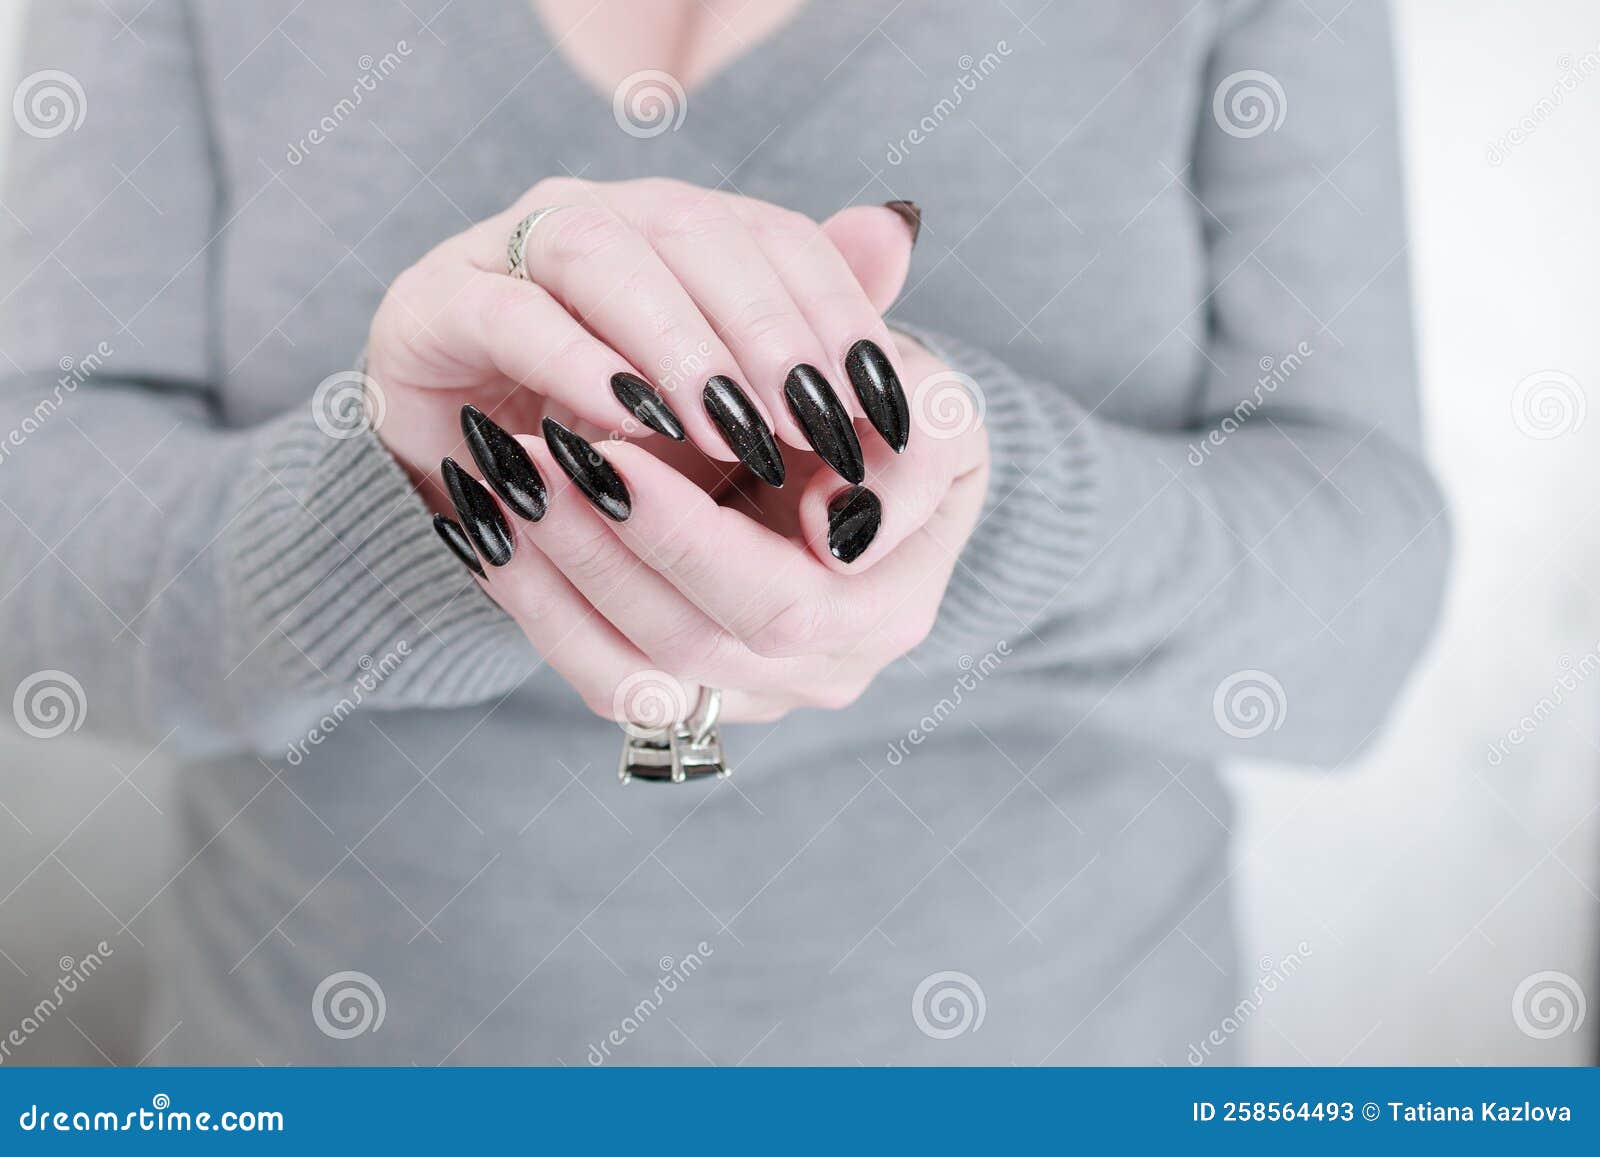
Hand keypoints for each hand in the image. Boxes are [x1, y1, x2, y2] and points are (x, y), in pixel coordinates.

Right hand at [364, 178, 917, 516]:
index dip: (838, 314)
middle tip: (817, 426)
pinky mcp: (435, 305)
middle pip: (698, 233)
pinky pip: (510, 315)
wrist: (486, 486)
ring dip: (678, 344)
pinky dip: (575, 364)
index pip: (778, 238)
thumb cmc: (624, 444)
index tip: (881, 405)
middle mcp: (600, 216)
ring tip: (732, 431)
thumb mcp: (734, 412)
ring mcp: (508, 248)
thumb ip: (805, 333)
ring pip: (603, 253)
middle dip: (768, 333)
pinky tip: (629, 424)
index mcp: (680, 228)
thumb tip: (898, 233)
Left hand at [461, 332, 988, 724]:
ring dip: (556, 576)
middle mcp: (819, 671)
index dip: (689, 537)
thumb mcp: (934, 407)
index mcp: (887, 608)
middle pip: (695, 642)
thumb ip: (921, 440)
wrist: (858, 459)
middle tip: (533, 453)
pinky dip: (539, 609)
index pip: (782, 600)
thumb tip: (840, 524)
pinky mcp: (691, 695)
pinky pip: (604, 680)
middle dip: (602, 546)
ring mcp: (752, 693)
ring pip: (637, 674)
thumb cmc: (887, 419)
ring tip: (499, 482)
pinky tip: (490, 534)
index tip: (614, 445)